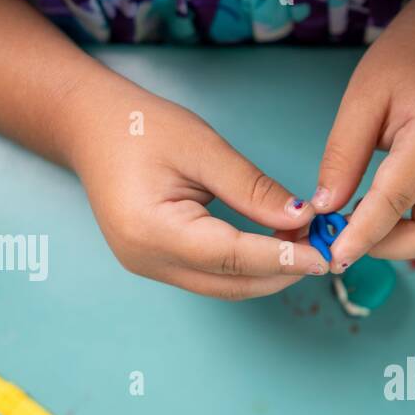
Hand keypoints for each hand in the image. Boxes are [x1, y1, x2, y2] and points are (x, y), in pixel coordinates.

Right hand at [69, 81, 327, 298]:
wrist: (89, 127)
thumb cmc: (139, 127)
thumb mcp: (203, 148)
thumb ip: (252, 189)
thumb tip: (302, 218)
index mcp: (153, 230)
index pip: (232, 257)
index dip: (283, 258)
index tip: (324, 255)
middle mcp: (148, 260)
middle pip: (233, 283)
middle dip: (283, 270)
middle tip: (324, 245)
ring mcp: (151, 268)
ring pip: (226, 287)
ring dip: (269, 272)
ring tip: (305, 242)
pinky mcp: (158, 265)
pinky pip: (214, 277)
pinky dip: (248, 267)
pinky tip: (275, 245)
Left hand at [312, 10, 414, 266]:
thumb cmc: (406, 60)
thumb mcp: (362, 97)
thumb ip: (343, 154)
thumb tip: (325, 207)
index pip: (398, 200)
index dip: (364, 233)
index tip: (335, 256)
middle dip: (386, 247)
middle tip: (345, 236)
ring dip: (403, 245)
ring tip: (364, 223)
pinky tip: (386, 216)